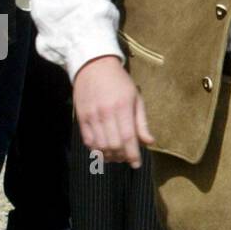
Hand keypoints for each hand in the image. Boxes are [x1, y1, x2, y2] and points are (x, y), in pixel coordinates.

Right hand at [73, 54, 154, 168]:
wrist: (93, 65)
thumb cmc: (119, 82)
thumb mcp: (136, 98)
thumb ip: (141, 122)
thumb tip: (149, 142)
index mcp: (122, 107)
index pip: (128, 138)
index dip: (132, 154)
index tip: (136, 164)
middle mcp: (106, 113)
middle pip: (113, 145)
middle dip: (121, 156)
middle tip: (126, 158)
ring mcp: (91, 116)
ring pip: (99, 146)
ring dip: (109, 156)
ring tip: (116, 156)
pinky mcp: (81, 117)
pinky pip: (87, 140)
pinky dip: (95, 150)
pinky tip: (103, 150)